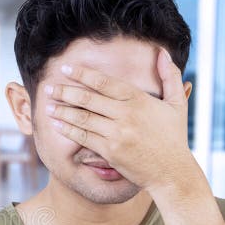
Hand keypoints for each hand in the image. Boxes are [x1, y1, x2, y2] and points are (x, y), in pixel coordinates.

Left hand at [44, 48, 197, 192]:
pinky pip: (83, 137)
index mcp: (139, 100)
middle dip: (65, 91)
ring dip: (62, 110)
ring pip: (82, 118)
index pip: (104, 82)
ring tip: (47, 104)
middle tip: (48, 86)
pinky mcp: (109, 151)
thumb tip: (162, 52)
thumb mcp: (177, 104)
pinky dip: (67, 130)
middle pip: (88, 99)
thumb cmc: (173, 137)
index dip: (82, 74)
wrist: (171, 172)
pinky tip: (56, 124)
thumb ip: (170, 76)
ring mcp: (116, 134)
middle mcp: (126, 115)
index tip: (66, 68)